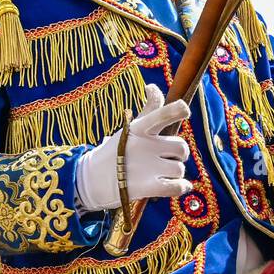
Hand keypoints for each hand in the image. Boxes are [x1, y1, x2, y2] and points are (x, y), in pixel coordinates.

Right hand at [76, 84, 192, 211]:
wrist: (89, 181)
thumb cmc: (114, 153)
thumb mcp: (129, 129)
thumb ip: (149, 110)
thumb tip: (152, 86)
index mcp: (139, 129)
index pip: (160, 114)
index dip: (176, 110)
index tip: (184, 109)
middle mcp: (143, 145)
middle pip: (181, 148)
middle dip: (177, 156)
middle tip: (163, 160)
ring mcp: (145, 167)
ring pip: (179, 169)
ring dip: (175, 175)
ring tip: (159, 175)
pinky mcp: (146, 187)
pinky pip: (177, 186)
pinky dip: (181, 187)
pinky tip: (178, 186)